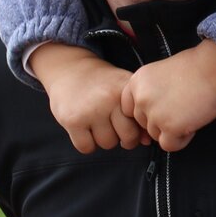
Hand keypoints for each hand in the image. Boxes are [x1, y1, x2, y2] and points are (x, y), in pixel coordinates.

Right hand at [28, 44, 145, 153]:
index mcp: (126, 88)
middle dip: (124, 138)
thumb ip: (136, 113)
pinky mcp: (73, 120)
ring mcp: (91, 109)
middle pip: (128, 136)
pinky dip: (86, 144)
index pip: (143, 121)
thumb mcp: (121, 89)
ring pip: (108, 144)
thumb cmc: (99, 83)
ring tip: (97, 124)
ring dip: (103, 139)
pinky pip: (87, 147)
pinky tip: (84, 130)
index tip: (130, 123)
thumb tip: (146, 140)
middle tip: (115, 128)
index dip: (138, 127)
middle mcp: (111, 98)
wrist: (68, 69)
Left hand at [121, 41, 215, 152]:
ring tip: (189, 116)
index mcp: (136, 83)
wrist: (213, 69)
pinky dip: (181, 140)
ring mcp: (154, 115)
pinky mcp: (170, 127)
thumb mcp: (159, 72)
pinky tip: (191, 126)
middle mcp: (141, 99)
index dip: (145, 113)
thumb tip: (151, 109)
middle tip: (180, 111)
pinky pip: (169, 145)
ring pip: (155, 136)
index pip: (127, 109)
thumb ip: (150, 90)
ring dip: (172, 131)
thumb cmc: (195, 67)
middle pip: (143, 124)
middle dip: (160, 122)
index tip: (159, 111)